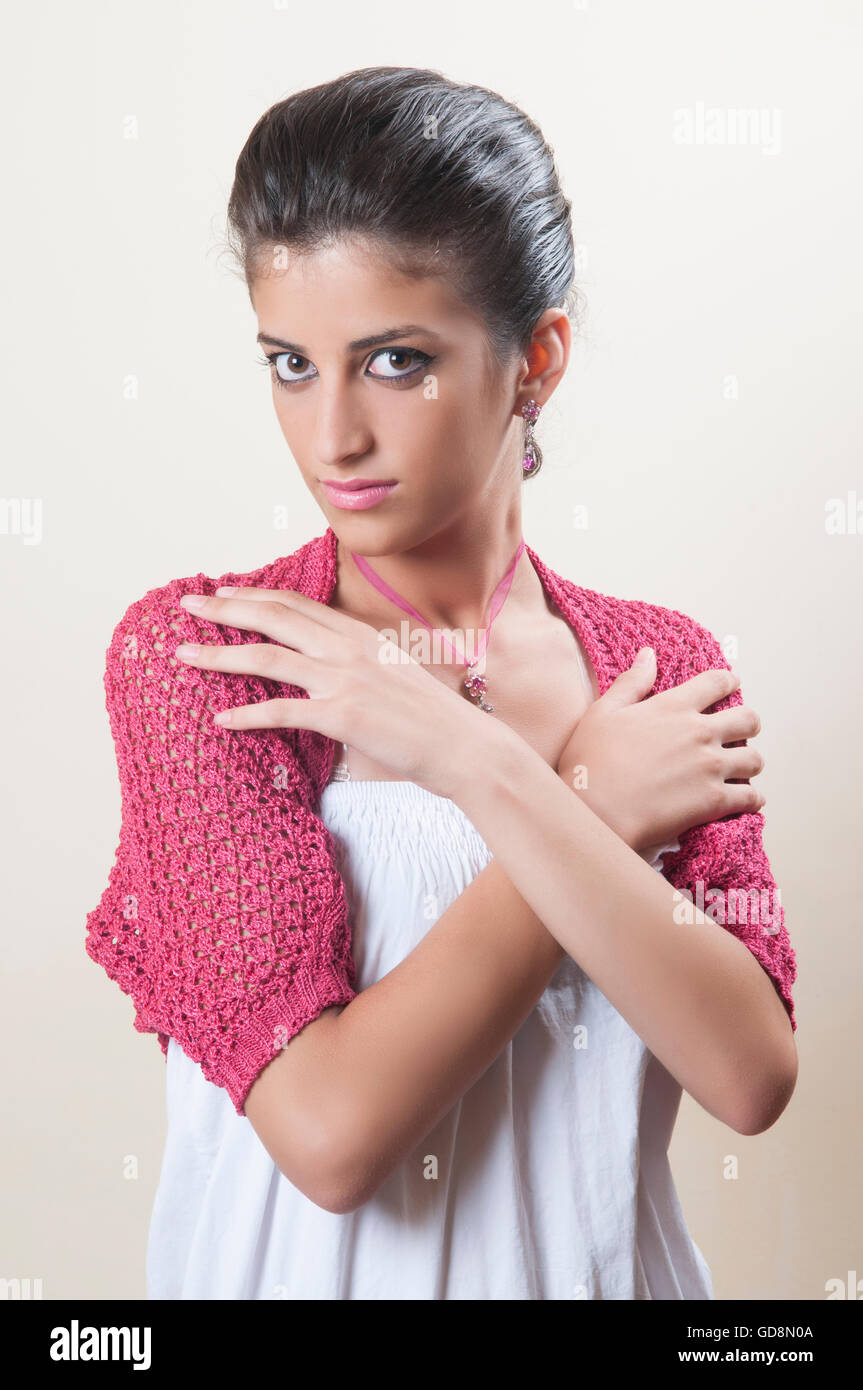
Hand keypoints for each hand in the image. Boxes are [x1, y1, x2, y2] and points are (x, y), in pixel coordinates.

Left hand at [174, 586, 482, 797]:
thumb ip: (363, 664)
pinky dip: (247, 715)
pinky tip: (221, 719)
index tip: (223, 593)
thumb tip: (334, 666)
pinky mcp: (344, 716)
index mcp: (361, 635)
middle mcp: (349, 649)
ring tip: (184, 656)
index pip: (297, 605)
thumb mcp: (396, 675)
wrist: (467, 747)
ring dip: (219, 655)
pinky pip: (282, 712)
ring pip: (267, 658)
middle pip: (274, 618)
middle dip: (224, 609)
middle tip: (186, 606)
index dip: (255, 596)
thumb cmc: (435, 719)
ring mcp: (345, 680)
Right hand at [556, 648, 765, 853]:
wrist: (596, 811)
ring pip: (754, 759)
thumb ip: (631, 682)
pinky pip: (751, 796)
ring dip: (749, 762)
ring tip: (741, 769)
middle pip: (748, 719)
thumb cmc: (591, 762)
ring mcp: (711, 767)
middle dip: (747, 723)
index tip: (731, 684)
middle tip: (740, 731)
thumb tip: (648, 654)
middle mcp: (700, 732)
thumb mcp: (603, 712)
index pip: (717, 682)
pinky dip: (752, 798)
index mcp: (674, 707)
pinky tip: (748, 800)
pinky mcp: (715, 801)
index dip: (728, 681)